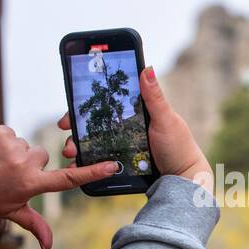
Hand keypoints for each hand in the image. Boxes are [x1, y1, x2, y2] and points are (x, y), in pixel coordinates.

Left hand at [0, 124, 121, 248]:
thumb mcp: (9, 211)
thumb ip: (34, 225)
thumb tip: (49, 248)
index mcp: (30, 184)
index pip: (67, 180)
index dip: (92, 173)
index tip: (112, 166)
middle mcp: (24, 164)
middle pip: (43, 157)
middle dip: (31, 162)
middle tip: (10, 173)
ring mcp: (12, 145)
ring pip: (26, 145)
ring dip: (15, 151)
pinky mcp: (0, 131)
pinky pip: (10, 133)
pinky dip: (2, 140)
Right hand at [58, 66, 211, 185]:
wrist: (183, 181)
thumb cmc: (179, 147)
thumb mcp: (166, 120)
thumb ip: (154, 98)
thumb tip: (147, 68)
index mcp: (134, 113)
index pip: (105, 104)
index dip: (84, 106)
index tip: (70, 110)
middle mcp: (125, 128)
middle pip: (94, 125)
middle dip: (75, 128)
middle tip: (65, 131)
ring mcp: (123, 147)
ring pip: (94, 144)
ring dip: (78, 146)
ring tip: (71, 153)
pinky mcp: (122, 165)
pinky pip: (100, 163)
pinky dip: (87, 164)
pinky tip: (78, 167)